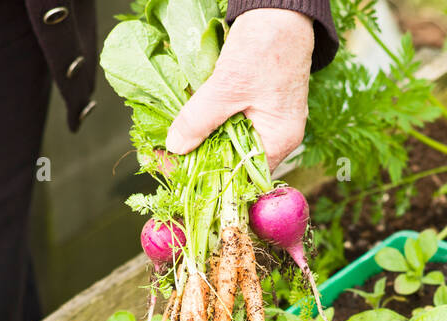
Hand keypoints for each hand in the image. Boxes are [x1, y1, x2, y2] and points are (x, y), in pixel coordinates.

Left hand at [165, 9, 314, 172]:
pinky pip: (229, 121)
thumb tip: (176, 146)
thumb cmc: (266, 46)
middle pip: (233, 161)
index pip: (241, 177)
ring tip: (172, 139)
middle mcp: (275, 136)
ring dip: (202, 139)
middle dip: (200, 159)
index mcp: (277, 140)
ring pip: (228, 141)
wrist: (280, 9)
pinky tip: (187, 119)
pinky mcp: (256, 102)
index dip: (208, 179)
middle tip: (166, 155)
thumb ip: (201, 118)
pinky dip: (209, 120)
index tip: (176, 172)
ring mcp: (266, 119)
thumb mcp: (227, 85)